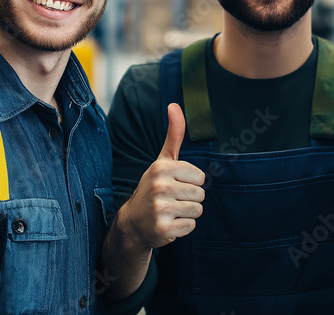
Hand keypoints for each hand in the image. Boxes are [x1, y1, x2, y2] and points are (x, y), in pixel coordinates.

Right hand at [121, 104, 204, 248]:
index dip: (190, 182)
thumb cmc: (153, 187)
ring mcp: (160, 209)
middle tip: (171, 199)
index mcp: (162, 167)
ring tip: (170, 210)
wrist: (133, 222)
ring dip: (187, 213)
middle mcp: (160, 186)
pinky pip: (190, 226)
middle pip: (201, 194)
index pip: (201, 176)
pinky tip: (168, 223)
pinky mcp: (163, 229)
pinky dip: (182, 227)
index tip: (174, 184)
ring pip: (197, 210)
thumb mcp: (162, 160)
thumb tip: (174, 105)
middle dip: (189, 198)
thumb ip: (174, 135)